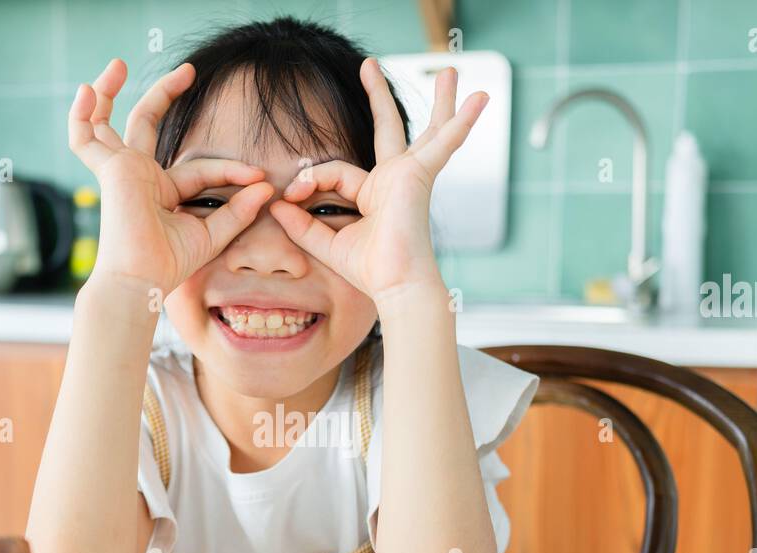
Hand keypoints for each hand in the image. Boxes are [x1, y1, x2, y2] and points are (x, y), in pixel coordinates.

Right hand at [68, 60, 275, 296]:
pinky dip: (81, 115)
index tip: (260, 178)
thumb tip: (266, 187)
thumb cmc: (169, 265)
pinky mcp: (110, 169)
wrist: (141, 280)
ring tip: (118, 63)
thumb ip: (237, 211)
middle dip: (165, 95)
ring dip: (107, 92)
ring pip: (105, 123)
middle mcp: (137, 175)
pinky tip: (85, 90)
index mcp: (160, 190)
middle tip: (189, 71)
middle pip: (145, 124)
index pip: (199, 168)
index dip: (231, 170)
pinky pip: (84, 138)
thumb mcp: (212, 235)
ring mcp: (120, 170)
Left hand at [269, 59, 486, 300]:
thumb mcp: (326, 243)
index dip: (311, 180)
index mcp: (375, 193)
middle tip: (369, 65)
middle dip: (378, 97)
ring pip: (424, 128)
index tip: (292, 195)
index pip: (336, 171)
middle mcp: (395, 180)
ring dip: (440, 101)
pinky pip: (444, 143)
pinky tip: (480, 99)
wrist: (396, 284)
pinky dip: (462, 123)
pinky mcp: (420, 174)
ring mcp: (411, 175)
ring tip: (450, 70)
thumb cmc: (369, 271)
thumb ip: (301, 224)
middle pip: (388, 129)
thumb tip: (277, 204)